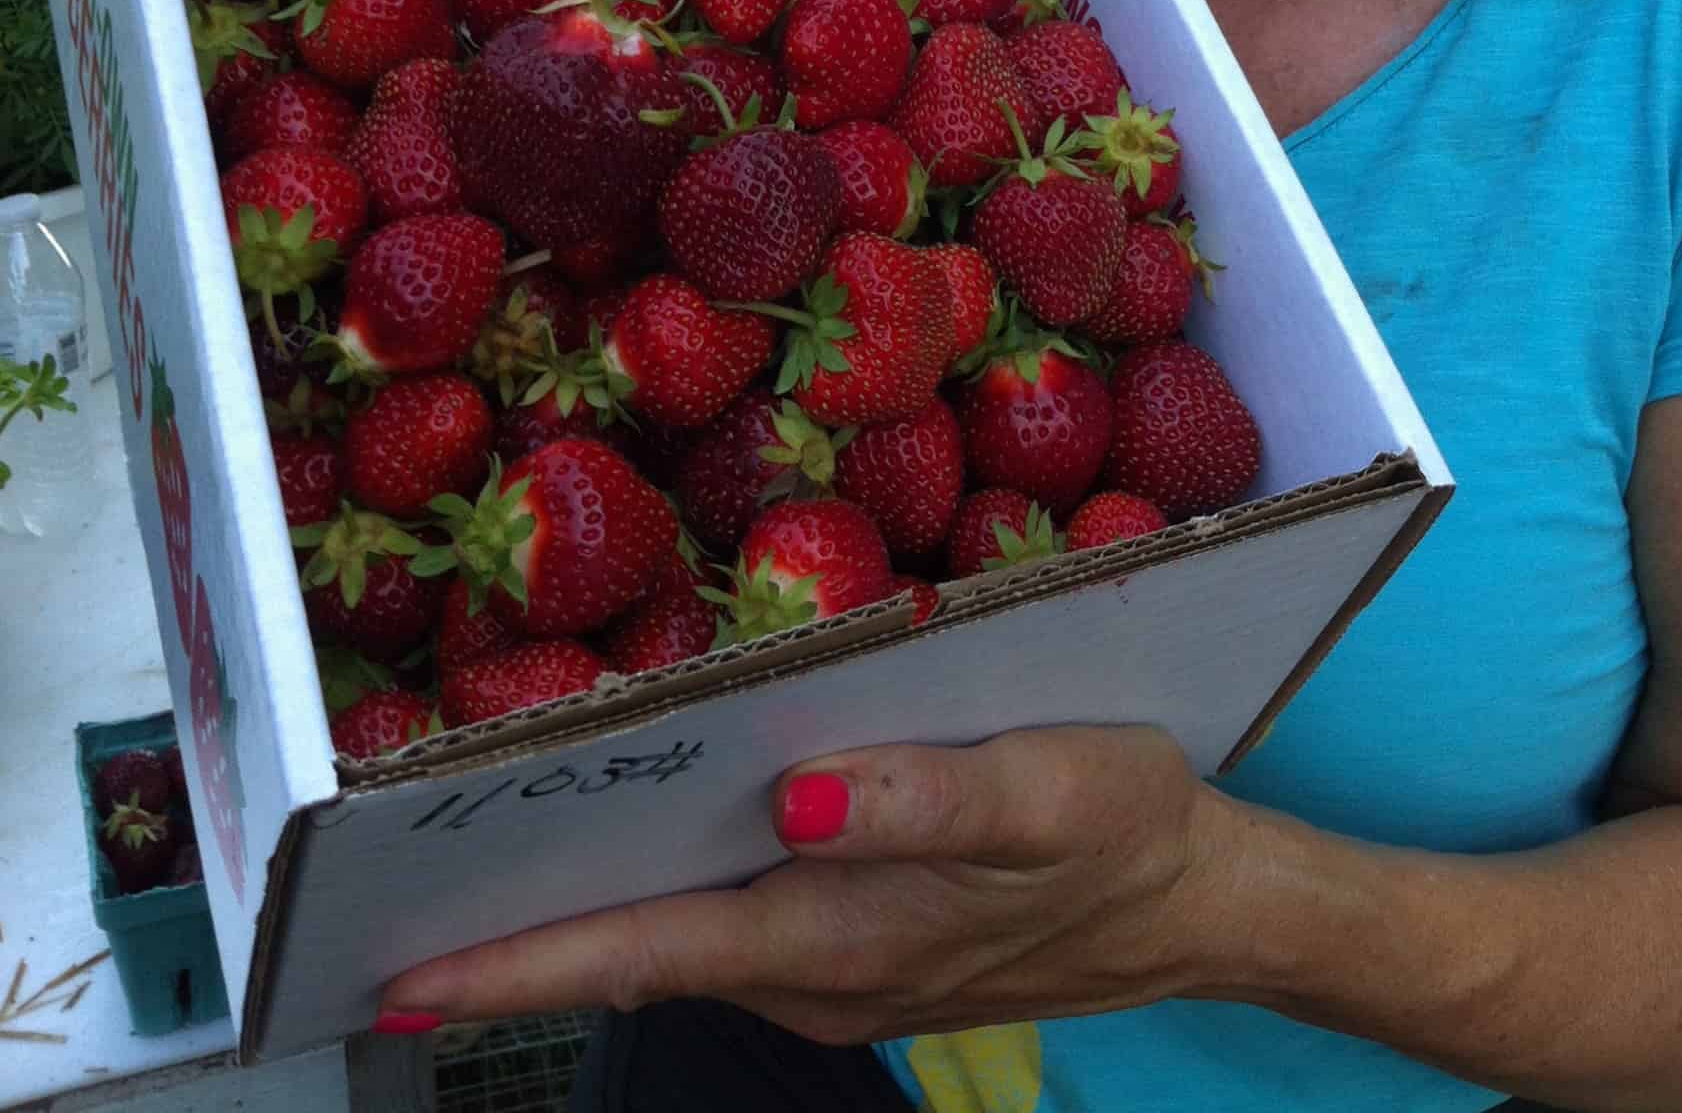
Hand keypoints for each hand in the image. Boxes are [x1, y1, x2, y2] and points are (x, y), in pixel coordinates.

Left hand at [377, 725, 1239, 1044]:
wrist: (1204, 904)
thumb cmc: (1124, 827)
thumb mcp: (1041, 788)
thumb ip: (920, 800)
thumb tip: (800, 802)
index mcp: (837, 931)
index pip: (643, 953)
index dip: (521, 962)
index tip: (405, 975)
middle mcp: (815, 973)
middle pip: (640, 955)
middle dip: (520, 939)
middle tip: (394, 906)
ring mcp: (839, 975)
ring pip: (684, 945)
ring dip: (588, 919)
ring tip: (486, 866)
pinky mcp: (867, 954)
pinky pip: (736, 931)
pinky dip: (667, 903)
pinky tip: (644, 852)